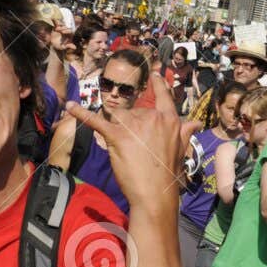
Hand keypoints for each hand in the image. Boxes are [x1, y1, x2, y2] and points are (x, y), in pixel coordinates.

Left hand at [66, 72, 197, 213]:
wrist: (156, 192)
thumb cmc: (168, 173)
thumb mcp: (181, 149)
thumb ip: (185, 132)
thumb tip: (195, 123)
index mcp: (170, 120)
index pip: (163, 97)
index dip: (159, 85)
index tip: (155, 74)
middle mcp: (153, 118)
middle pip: (135, 111)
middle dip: (132, 127)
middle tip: (137, 150)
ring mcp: (135, 126)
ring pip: (119, 116)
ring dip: (117, 127)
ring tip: (124, 147)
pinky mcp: (117, 136)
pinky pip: (98, 121)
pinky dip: (82, 114)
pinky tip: (71, 107)